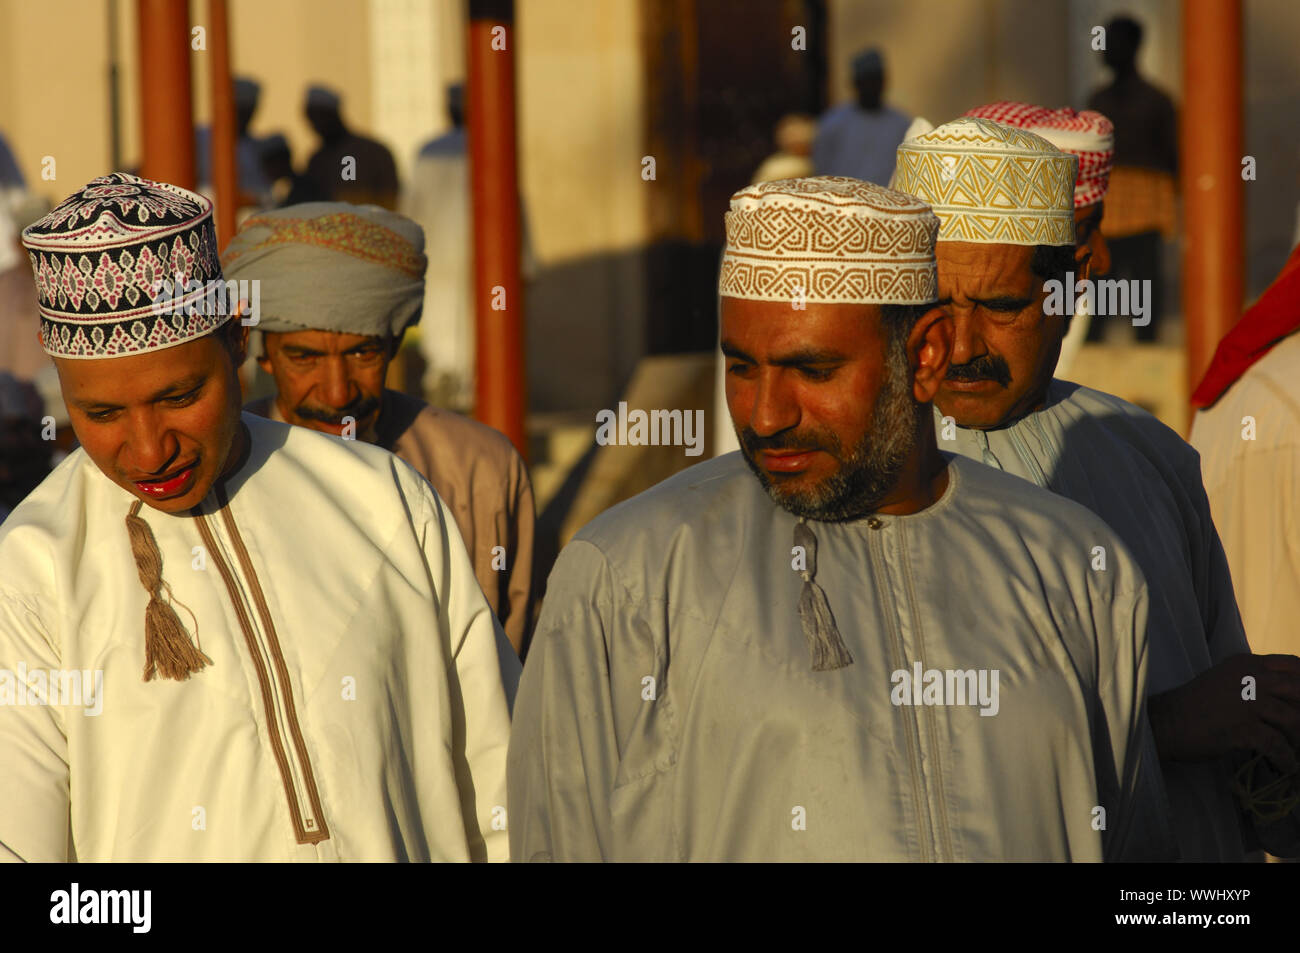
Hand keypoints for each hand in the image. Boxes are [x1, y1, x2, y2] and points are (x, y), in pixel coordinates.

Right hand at [1148, 653, 1299, 772]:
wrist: (1166, 721)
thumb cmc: (1194, 703)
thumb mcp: (1226, 680)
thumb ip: (1253, 680)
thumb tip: (1286, 698)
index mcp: (1247, 664)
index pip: (1293, 665)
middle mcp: (1251, 678)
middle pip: (1299, 691)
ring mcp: (1247, 702)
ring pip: (1293, 719)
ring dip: (1298, 740)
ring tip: (1295, 752)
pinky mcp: (1243, 728)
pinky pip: (1277, 745)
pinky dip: (1286, 759)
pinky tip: (1286, 766)